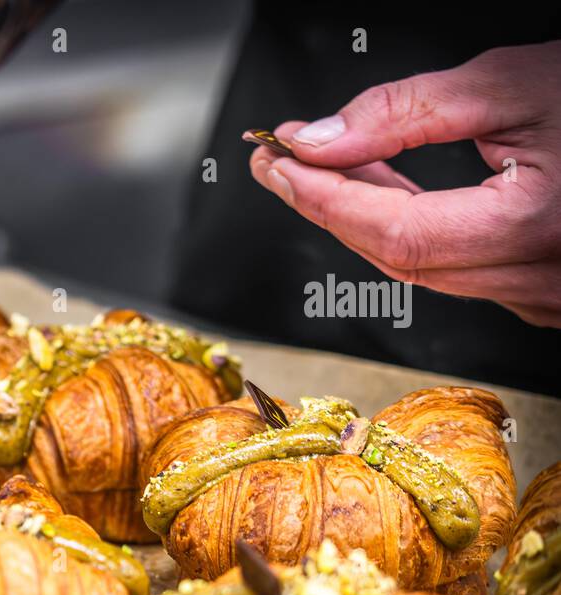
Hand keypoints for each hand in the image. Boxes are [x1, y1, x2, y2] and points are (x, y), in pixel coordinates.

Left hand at [249, 41, 560, 328]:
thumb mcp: (518, 83)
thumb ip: (408, 112)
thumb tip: (317, 140)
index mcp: (534, 231)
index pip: (389, 231)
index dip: (320, 198)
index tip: (273, 161)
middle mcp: (539, 281)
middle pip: (395, 257)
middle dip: (326, 207)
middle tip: (277, 163)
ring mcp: (545, 297)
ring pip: (419, 267)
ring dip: (362, 218)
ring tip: (317, 168)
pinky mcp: (545, 292)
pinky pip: (452, 268)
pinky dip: (407, 229)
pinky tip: (380, 191)